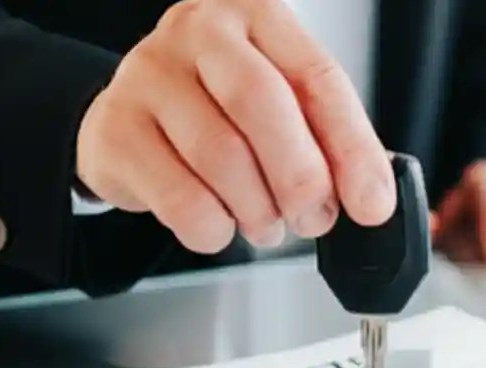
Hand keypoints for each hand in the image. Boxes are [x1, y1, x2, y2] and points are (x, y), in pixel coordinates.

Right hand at [77, 0, 394, 251]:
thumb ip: (331, 143)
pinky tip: (221, 224)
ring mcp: (147, 73)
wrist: (136, 119)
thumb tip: (372, 199)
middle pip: (261, 104)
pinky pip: (180, 197)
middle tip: (314, 218)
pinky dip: (214, 228)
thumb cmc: (223, 110)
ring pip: (220, 155)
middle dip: (301, 177)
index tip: (372, 204)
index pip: (317, 77)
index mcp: (258, 15)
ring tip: (267, 223)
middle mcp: (199, 31)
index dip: (353, 148)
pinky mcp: (113, 128)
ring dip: (258, 210)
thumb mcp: (287, 108)